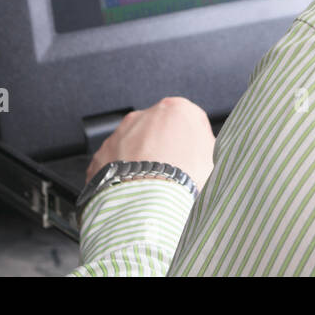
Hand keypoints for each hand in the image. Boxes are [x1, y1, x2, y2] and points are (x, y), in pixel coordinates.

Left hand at [85, 97, 215, 190]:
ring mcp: (119, 135)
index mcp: (177, 110)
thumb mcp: (214, 161)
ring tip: (150, 191)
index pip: (187, 122)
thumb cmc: (184, 181)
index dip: (192, 145)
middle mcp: (144, 116)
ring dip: (139, 164)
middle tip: (171, 178)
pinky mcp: (100, 156)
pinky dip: (120, 178)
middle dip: (162, 151)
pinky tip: (132, 195)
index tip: (193, 162)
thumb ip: (207, 150)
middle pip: (157, 132)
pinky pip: (113, 166)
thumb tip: (206, 155)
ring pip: (132, 147)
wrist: (147, 205)